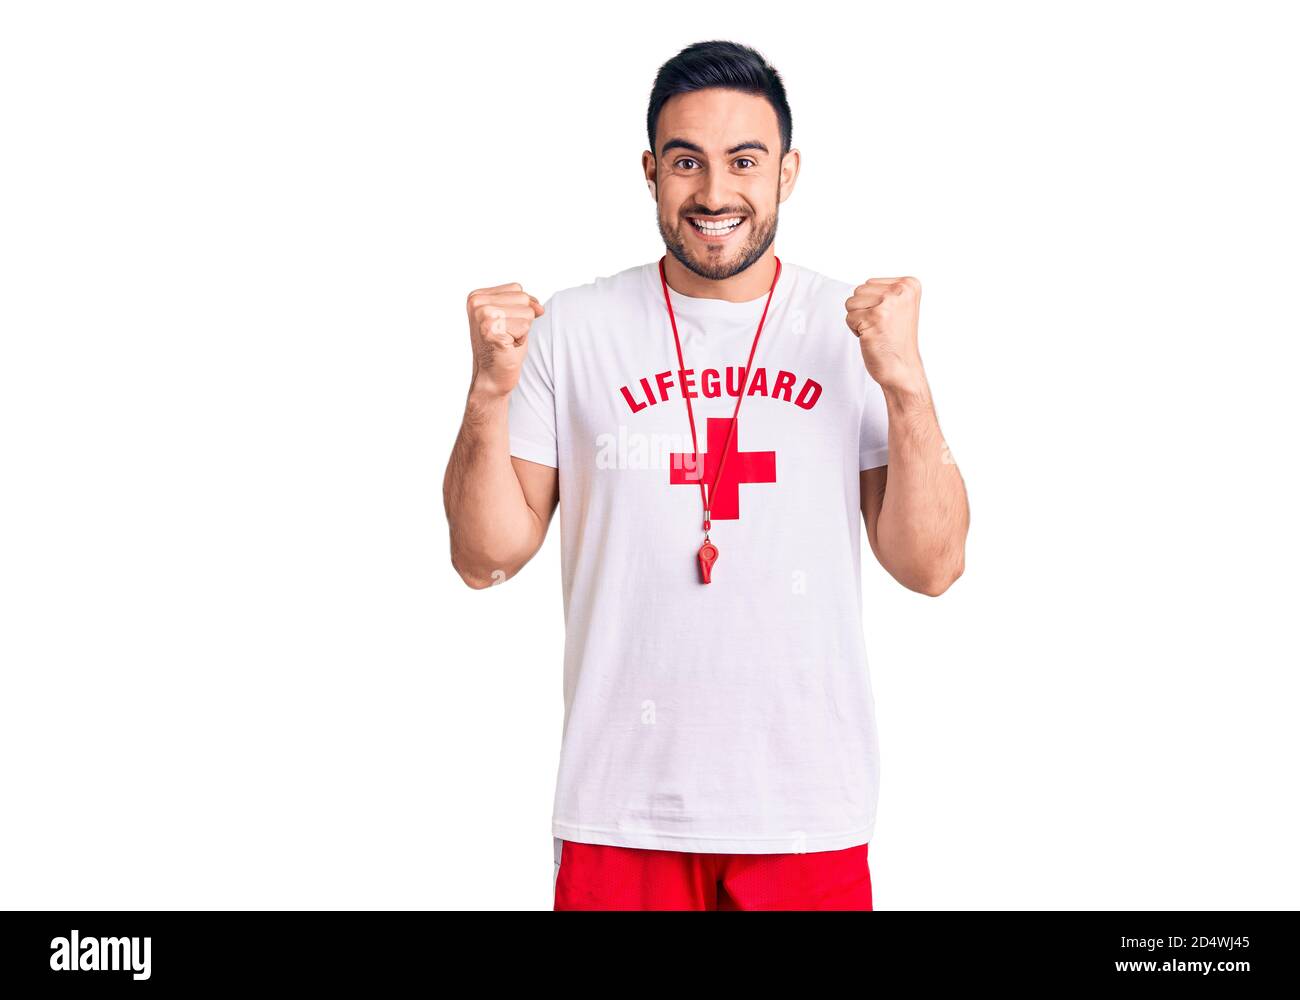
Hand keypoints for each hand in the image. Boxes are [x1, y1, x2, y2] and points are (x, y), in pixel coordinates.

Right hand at [465, 282, 544, 397]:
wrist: (492, 377)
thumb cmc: (503, 348)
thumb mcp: (514, 318)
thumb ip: (525, 304)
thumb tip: (539, 308)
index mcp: (477, 296)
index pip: (517, 289)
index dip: (519, 309)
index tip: (504, 325)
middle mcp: (477, 303)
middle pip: (523, 298)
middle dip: (522, 320)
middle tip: (506, 335)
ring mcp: (482, 316)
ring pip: (527, 313)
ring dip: (522, 331)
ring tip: (507, 340)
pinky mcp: (491, 330)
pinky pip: (525, 327)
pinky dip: (520, 339)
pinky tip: (507, 346)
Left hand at [845, 276, 924, 392]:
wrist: (903, 369)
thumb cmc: (896, 340)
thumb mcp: (898, 307)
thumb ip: (883, 291)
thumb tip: (862, 286)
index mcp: (909, 284)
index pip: (869, 283)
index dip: (871, 304)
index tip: (889, 318)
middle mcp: (901, 290)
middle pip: (858, 291)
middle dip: (863, 311)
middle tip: (881, 327)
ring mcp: (888, 303)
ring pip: (851, 303)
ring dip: (859, 320)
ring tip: (877, 331)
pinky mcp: (875, 318)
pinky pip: (849, 318)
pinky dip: (856, 330)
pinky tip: (873, 338)